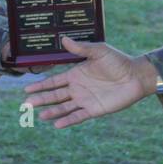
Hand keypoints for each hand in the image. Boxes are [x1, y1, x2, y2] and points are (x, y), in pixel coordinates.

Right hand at [22, 37, 158, 127]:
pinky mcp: (94, 109)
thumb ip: (81, 48)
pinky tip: (57, 124)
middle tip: (26, 104)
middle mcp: (78, 88)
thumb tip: (63, 39)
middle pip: (55, 96)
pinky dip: (68, 120)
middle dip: (41, 99)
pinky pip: (78, 116)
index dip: (41, 85)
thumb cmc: (118, 61)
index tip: (26, 89)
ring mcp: (85, 100)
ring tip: (40, 116)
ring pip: (64, 107)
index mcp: (76, 74)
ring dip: (52, 111)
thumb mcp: (98, 51)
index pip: (54, 82)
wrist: (135, 75)